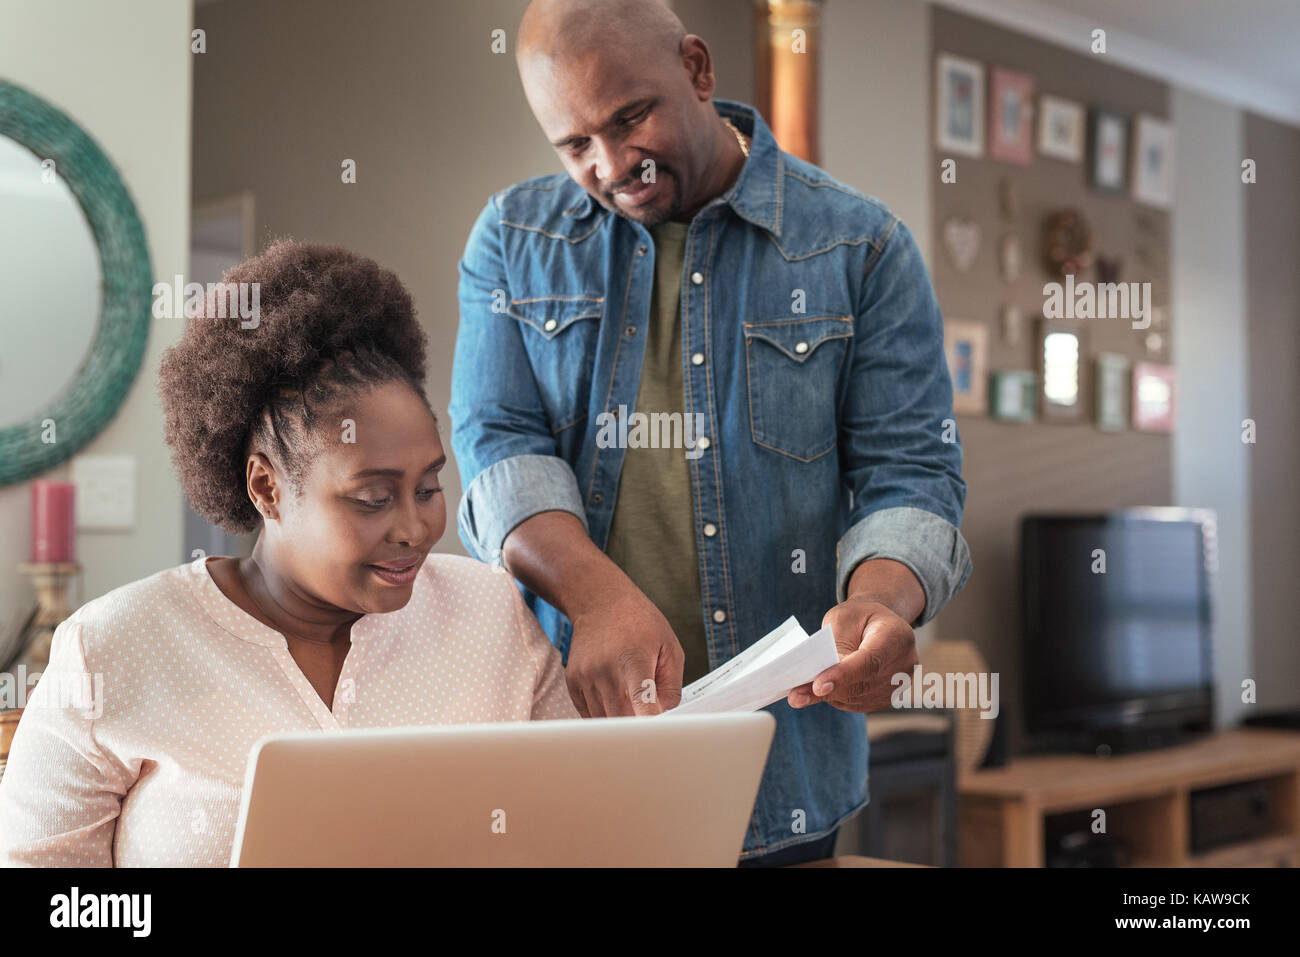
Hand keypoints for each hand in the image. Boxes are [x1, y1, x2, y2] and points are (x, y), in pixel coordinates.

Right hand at [566, 583, 683, 717]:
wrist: (600, 603)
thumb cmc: (640, 624)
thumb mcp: (669, 647)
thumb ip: (671, 686)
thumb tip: (665, 717)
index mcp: (633, 660)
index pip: (641, 701)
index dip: (651, 722)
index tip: (659, 733)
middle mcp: (604, 670)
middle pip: (622, 719)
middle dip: (638, 726)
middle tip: (650, 719)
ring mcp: (585, 677)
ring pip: (604, 721)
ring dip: (620, 721)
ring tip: (632, 703)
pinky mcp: (573, 683)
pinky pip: (589, 714)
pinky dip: (605, 715)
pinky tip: (616, 699)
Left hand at [787, 595, 918, 712]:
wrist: (880, 624)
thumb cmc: (859, 617)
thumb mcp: (843, 618)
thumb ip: (835, 645)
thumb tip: (821, 678)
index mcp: (896, 635)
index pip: (868, 661)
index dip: (843, 675)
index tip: (818, 686)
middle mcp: (904, 663)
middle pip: (861, 684)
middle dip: (827, 690)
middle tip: (795, 696)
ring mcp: (900, 684)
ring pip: (857, 698)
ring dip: (829, 696)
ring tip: (801, 692)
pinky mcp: (889, 698)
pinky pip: (857, 704)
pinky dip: (837, 698)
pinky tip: (822, 690)